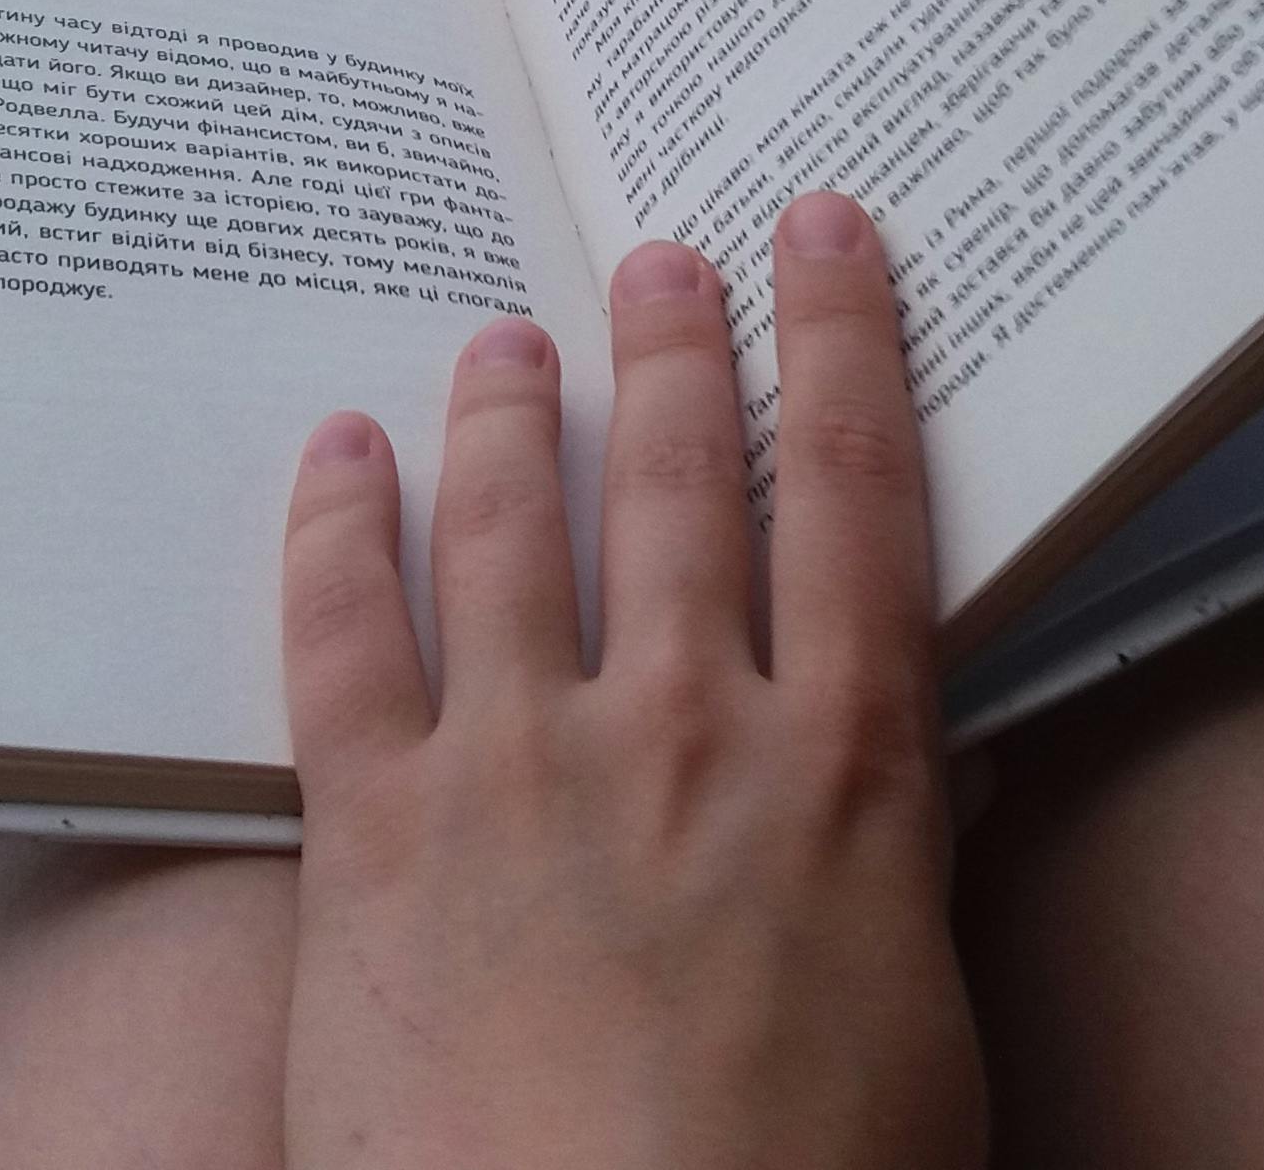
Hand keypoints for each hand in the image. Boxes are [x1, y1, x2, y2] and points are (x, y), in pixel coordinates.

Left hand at [277, 192, 986, 1169]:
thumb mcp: (919, 1026)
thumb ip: (903, 873)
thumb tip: (924, 778)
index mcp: (851, 771)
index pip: (859, 498)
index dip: (843, 345)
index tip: (824, 237)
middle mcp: (692, 728)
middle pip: (684, 482)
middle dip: (673, 349)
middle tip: (657, 255)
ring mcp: (524, 770)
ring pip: (513, 528)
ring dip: (507, 411)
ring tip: (504, 336)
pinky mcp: (376, 838)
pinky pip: (345, 639)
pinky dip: (340, 530)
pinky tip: (339, 457)